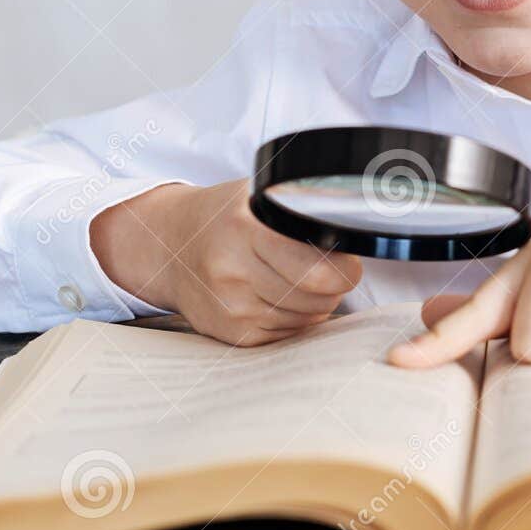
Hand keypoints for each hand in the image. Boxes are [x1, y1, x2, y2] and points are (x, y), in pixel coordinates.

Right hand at [92, 180, 361, 346]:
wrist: (172, 245)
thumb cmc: (227, 215)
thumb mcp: (257, 195)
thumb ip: (300, 208)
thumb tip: (358, 229)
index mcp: (243, 230)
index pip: (318, 269)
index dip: (345, 267)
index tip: (348, 258)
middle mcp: (232, 273)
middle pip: (318, 296)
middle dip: (337, 285)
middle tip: (332, 268)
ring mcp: (230, 308)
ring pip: (308, 317)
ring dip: (318, 302)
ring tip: (298, 277)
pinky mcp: (232, 334)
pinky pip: (290, 334)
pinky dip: (297, 317)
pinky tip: (281, 295)